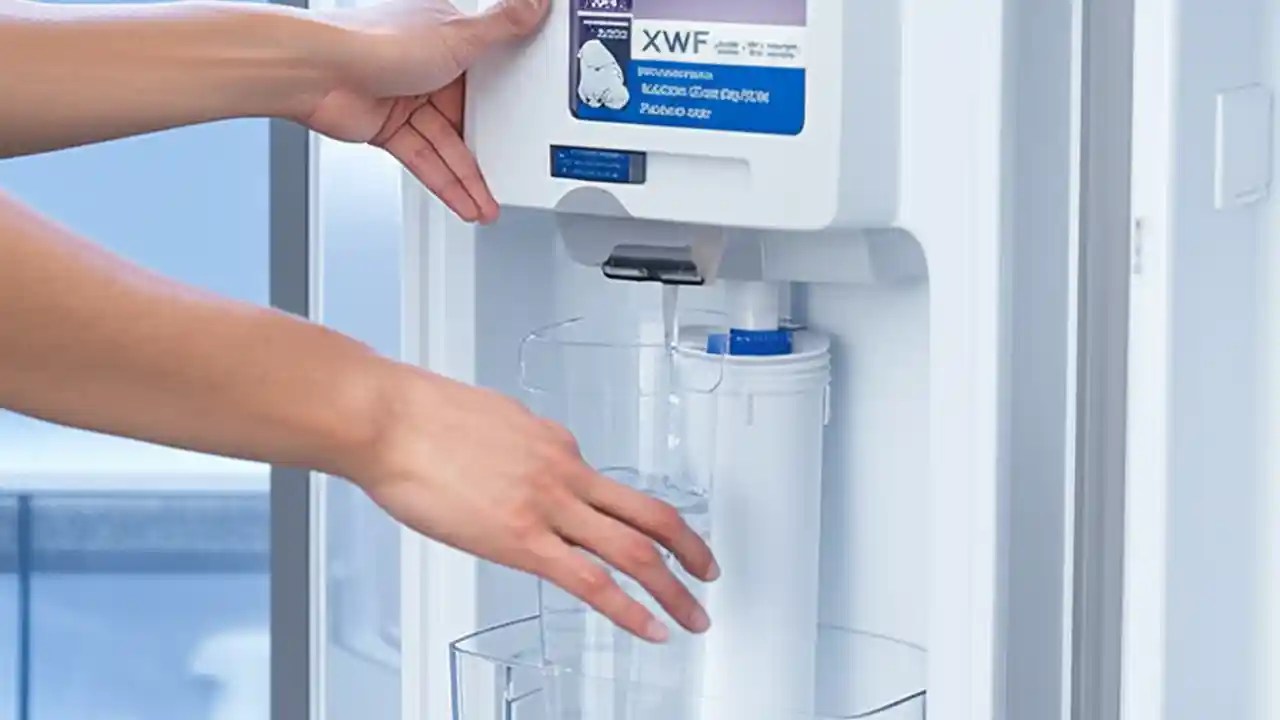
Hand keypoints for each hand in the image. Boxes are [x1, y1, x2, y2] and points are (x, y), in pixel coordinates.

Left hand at [302, 0, 549, 222]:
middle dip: (489, 148)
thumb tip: (537, 2)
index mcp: (445, 37)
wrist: (319, 72)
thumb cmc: (376, 41)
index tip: (528, 115)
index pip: (488, 72)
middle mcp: (426, 68)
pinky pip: (425, 160)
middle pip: (468, 116)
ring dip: (468, 177)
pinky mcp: (389, 129)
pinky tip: (465, 201)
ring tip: (489, 204)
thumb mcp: (458, 34)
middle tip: (513, 171)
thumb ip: (503, 25)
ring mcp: (407, 100)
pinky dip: (445, 183)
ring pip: (447, 145)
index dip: (508, 96)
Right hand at [354, 366, 718, 641]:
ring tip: (694, 614)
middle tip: (709, 569)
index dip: (619, 513)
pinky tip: (650, 628)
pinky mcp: (523, 540)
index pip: (605, 483)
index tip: (630, 531)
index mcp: (555, 443)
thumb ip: (516, 444)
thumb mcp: (489, 418)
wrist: (389, 420)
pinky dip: (629, 609)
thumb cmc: (419, 416)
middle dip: (689, 547)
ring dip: (674, 586)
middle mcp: (565, 472)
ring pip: (635, 549)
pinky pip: (592, 581)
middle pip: (650, 513)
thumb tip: (518, 455)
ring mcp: (549, 506)